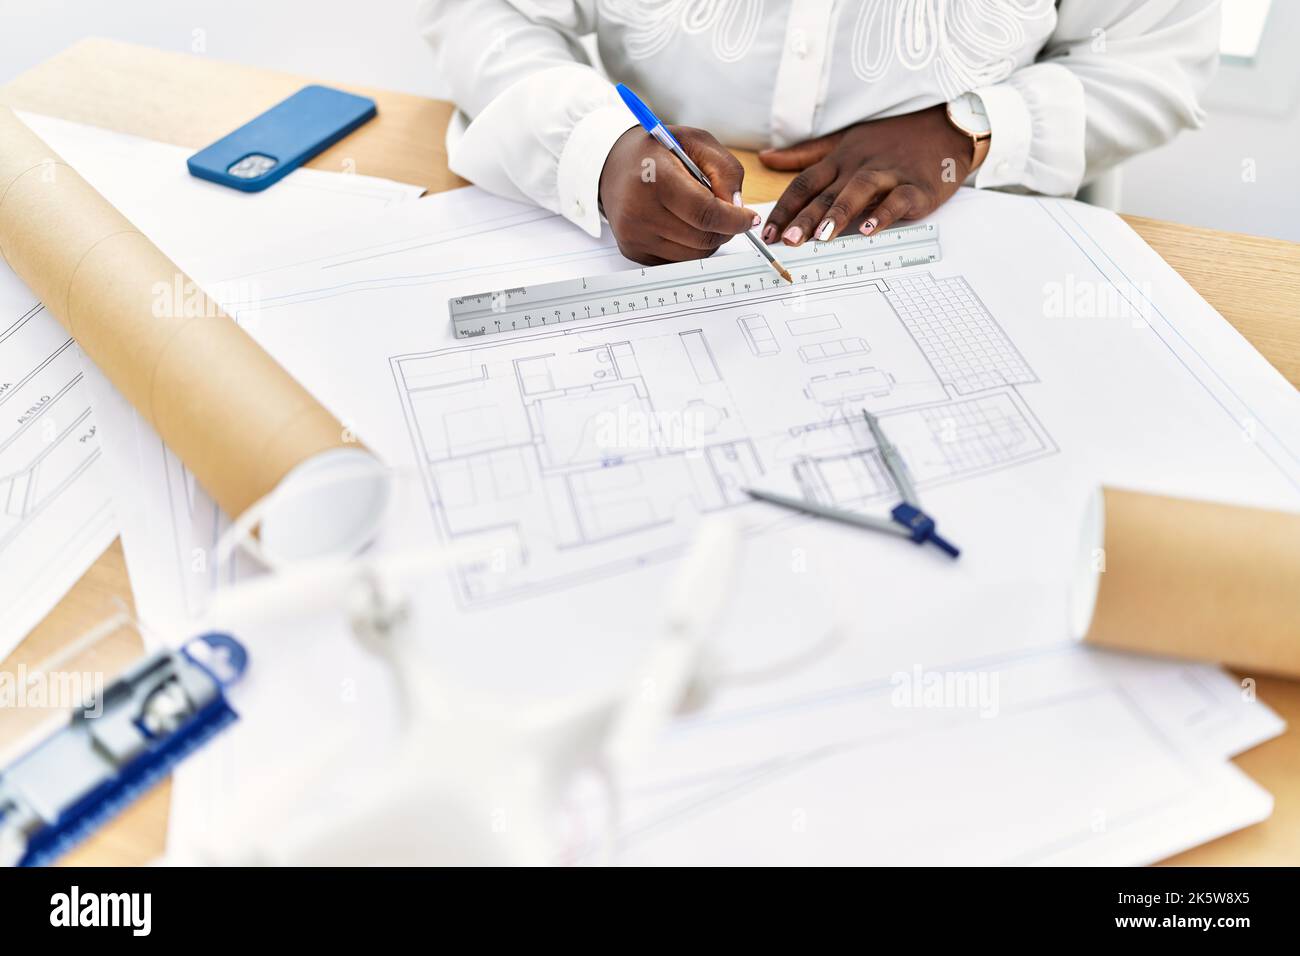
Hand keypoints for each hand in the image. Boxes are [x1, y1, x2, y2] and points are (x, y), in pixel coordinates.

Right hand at [599, 126, 760, 264]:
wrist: (613, 165)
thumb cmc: (659, 152)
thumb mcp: (696, 142)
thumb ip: (725, 170)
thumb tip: (738, 209)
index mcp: (655, 177)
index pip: (705, 212)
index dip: (734, 220)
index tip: (749, 219)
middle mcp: (639, 210)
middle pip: (703, 238)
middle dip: (725, 230)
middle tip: (728, 215)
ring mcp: (633, 235)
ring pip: (694, 255)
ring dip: (709, 239)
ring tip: (700, 216)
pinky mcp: (633, 251)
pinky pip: (677, 260)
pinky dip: (689, 247)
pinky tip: (681, 224)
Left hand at [758, 105, 976, 245]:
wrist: (946, 124)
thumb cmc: (891, 138)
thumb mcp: (844, 139)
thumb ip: (805, 153)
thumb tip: (766, 158)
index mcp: (840, 159)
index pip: (804, 183)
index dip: (785, 207)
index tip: (767, 232)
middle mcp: (860, 166)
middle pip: (827, 192)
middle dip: (805, 217)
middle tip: (787, 241)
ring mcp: (889, 174)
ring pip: (859, 191)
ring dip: (839, 213)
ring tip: (821, 237)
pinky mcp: (917, 186)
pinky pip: (898, 200)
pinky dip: (883, 214)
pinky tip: (869, 231)